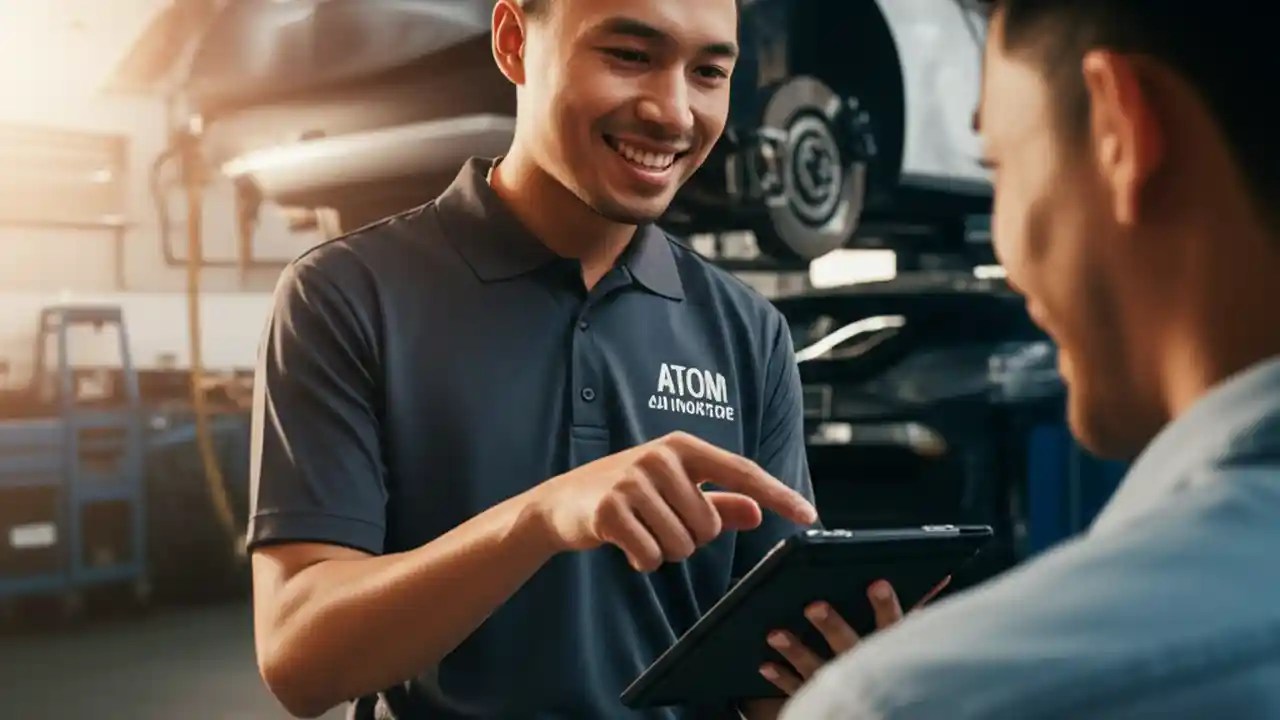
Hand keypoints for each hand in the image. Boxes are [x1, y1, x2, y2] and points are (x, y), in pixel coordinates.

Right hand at [531, 431, 816, 571]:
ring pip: (683, 544)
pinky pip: (652, 556)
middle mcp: (661, 458)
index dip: (778, 494)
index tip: (810, 514)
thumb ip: (720, 500)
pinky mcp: (610, 511)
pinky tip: (625, 543)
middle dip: (691, 538)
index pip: (742, 472)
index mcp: (682, 447)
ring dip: (666, 550)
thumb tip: (758, 512)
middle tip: (661, 523)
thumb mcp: (675, 489)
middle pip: (710, 525)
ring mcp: (633, 482)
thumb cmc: (627, 493)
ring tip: (642, 530)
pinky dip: (643, 560)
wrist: (561, 502)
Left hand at [758, 577, 949, 694]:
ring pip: (817, 668)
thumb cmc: (894, 665)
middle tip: (813, 605)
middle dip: (831, 625)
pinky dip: (782, 677)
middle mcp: (865, 666)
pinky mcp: (821, 700)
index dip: (885, 605)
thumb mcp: (905, 638)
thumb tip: (934, 576)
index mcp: (889, 647)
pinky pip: (798, 690)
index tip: (876, 583)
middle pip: (849, 644)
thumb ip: (911, 613)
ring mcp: (841, 684)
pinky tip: (765, 664)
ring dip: (796, 650)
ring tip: (775, 633)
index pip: (892, 623)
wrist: (883, 709)